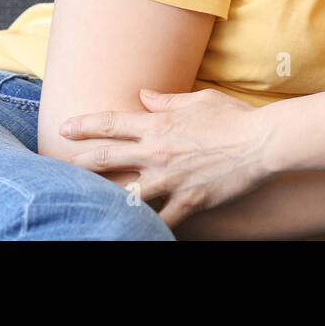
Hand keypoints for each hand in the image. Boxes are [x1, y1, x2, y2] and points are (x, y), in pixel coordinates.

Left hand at [61, 87, 271, 227]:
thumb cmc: (233, 117)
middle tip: (61, 167)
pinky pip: (160, 220)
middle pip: (106, 158)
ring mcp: (171, 179)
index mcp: (158, 125)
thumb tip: (144, 95)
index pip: (111, 122)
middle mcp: (157, 152)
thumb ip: (167, 101)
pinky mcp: (188, 200)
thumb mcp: (199, 100)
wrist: (263, 142)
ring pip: (125, 193)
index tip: (65, 128)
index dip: (84, 125)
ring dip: (104, 197)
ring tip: (87, 203)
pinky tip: (133, 230)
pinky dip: (147, 226)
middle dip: (79, 162)